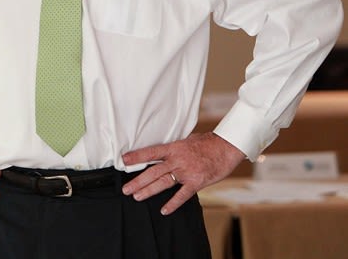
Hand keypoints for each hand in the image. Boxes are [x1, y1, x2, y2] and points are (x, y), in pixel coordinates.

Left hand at [121, 132, 244, 214]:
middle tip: (126, 189)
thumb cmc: (207, 143)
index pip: (151, 152)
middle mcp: (177, 160)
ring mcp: (187, 171)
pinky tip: (164, 210)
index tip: (124, 160)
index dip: (136, 156)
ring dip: (149, 190)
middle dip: (138, 181)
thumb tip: (163, 151)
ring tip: (137, 196)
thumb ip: (174, 148)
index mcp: (173, 148)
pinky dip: (173, 203)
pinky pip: (182, 195)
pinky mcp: (197, 182)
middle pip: (153, 171)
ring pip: (163, 182)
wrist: (227, 147)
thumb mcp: (187, 140)